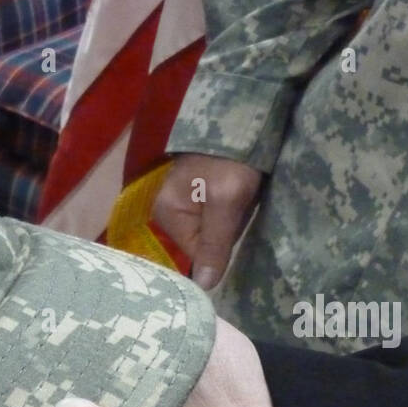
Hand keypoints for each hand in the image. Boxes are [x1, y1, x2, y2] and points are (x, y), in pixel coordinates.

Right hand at [152, 153, 262, 290]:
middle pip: (202, 241)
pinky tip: (240, 196)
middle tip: (240, 207)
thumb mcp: (227, 203)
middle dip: (225, 231)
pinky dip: (231, 210)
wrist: (242, 120)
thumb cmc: (231, 161)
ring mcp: (181, 200)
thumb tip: (204, 287)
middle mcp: (167, 210)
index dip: (220, 245)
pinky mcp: (197, 192)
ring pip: (212, 229)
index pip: (195, 252)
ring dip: (231, 220)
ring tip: (242, 200)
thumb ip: (215, 245)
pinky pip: (215, 215)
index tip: (236, 222)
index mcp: (165, 214)